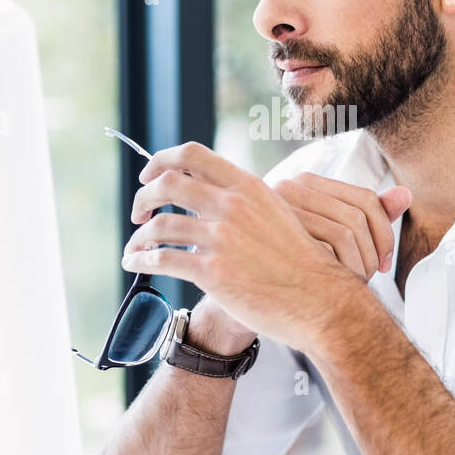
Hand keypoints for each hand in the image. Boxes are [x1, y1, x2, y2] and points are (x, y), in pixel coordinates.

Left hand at [121, 142, 368, 353]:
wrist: (319, 299)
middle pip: (167, 184)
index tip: (149, 174)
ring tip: (134, 247)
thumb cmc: (299, 260)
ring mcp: (222, 239)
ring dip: (139, 236)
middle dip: (143, 197)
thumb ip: (244, 199)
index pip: (191, 155)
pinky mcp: (213, 272)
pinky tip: (135, 263)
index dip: (160, 160)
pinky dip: (141, 259)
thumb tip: (210, 190)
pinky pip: (162, 259)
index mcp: (247, 187)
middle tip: (138, 213)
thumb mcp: (276, 213)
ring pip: (160, 226)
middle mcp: (232, 206)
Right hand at [271, 172, 411, 280]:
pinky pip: (323, 256)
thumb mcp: (331, 237)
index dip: (385, 234)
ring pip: (344, 235)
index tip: (384, 262)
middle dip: (374, 254)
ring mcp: (272, 215)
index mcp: (302, 184)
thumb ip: (369, 214)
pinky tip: (333, 293)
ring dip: (360, 268)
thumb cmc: (287, 265)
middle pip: (358, 218)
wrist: (235, 296)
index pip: (366, 200)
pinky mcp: (266, 244)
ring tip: (351, 286)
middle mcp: (285, 191)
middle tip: (369, 278)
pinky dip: (340, 278)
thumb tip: (405, 194)